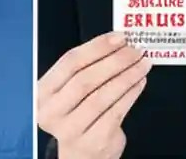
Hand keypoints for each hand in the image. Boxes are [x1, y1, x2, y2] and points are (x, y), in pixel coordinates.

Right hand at [37, 32, 150, 158]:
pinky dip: (131, 94)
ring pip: (103, 96)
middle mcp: (53, 111)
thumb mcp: (66, 93)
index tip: (118, 38)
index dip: (96, 48)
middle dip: (115, 61)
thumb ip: (82, 71)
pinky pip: (116, 111)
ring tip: (142, 64)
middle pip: (86, 79)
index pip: (70, 63)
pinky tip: (139, 82)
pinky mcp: (95, 140)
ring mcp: (73, 128)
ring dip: (127, 76)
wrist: (79, 155)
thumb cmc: (74, 117)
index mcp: (43, 93)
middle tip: (134, 50)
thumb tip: (114, 44)